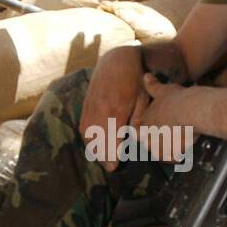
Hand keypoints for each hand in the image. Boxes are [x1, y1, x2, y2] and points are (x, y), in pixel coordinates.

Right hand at [80, 46, 147, 170]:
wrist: (117, 60)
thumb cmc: (135, 80)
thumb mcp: (142, 99)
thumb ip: (138, 119)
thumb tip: (136, 138)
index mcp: (115, 109)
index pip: (111, 138)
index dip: (112, 154)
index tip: (114, 167)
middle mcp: (99, 109)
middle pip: (97, 139)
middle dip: (102, 155)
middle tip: (110, 167)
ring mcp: (90, 106)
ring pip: (87, 133)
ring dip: (93, 148)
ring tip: (102, 157)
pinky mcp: (86, 104)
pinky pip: (83, 125)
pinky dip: (87, 137)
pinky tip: (94, 144)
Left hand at [140, 72, 195, 164]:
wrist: (192, 111)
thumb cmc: (177, 99)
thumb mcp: (163, 90)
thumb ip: (152, 86)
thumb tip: (146, 76)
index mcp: (144, 124)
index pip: (138, 134)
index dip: (145, 132)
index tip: (157, 128)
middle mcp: (148, 139)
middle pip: (150, 145)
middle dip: (159, 141)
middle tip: (171, 133)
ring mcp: (160, 149)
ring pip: (162, 153)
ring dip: (169, 148)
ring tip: (180, 140)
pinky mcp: (172, 156)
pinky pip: (174, 158)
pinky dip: (179, 154)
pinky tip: (186, 146)